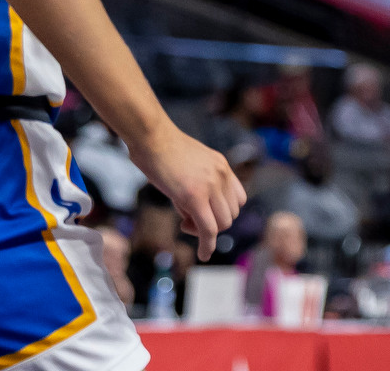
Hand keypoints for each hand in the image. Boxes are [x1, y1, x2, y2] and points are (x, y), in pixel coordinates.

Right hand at [126, 126, 243, 260]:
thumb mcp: (189, 163)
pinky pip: (208, 229)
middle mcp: (221, 174)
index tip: (204, 214)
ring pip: (222, 224)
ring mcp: (210, 185)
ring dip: (205, 231)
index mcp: (221, 165)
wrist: (150, 135)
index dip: (222, 212)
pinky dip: (207, 245)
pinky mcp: (194, 197)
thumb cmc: (160, 147)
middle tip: (188, 219)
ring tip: (184, 221)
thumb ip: (198, 182)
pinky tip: (202, 254)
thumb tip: (191, 211)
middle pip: (231, 214)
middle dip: (213, 223)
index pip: (238, 199)